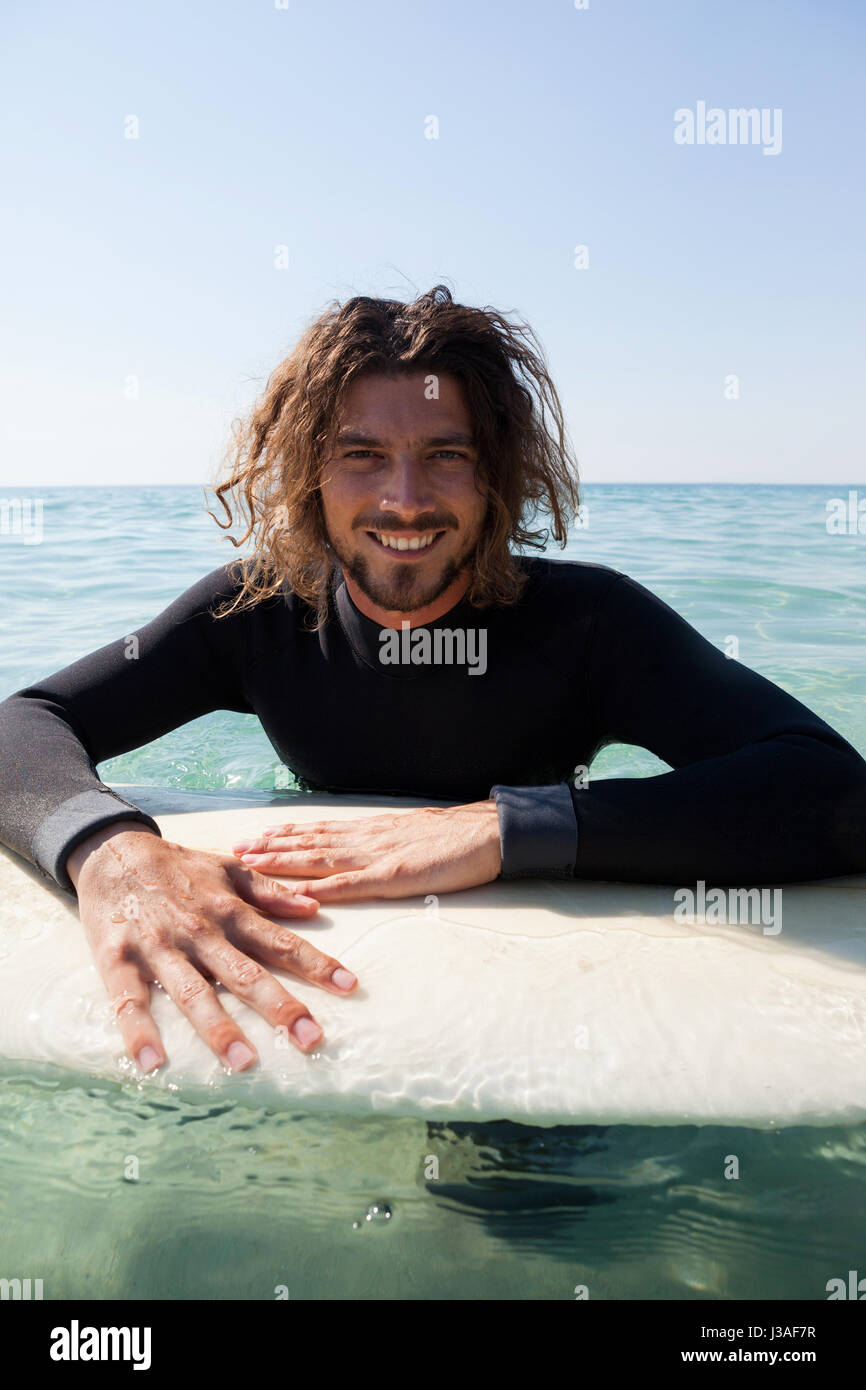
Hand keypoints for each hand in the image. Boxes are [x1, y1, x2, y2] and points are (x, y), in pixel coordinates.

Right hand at [67, 826, 357, 1074]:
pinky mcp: (119, 961)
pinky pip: (129, 1002)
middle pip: (245, 974)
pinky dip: (139, 1032)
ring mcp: (160, 948)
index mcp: (230, 912)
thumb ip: (270, 891)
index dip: (317, 964)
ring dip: (219, 1029)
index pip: (281, 942)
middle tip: (311, 1038)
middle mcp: (201, 933)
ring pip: (194, 994)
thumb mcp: (228, 868)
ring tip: (245, 1063)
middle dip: (280, 1007)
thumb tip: (315, 907)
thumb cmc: (177, 866)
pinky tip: (153, 1062)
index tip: (350, 986)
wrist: (111, 852)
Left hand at [231, 800, 501, 902]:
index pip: (319, 831)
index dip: (284, 835)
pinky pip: (353, 883)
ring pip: (321, 857)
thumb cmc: (456, 839)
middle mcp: (367, 839)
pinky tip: (301, 893)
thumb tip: (364, 852)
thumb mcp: (412, 837)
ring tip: (251, 863)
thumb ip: (386, 845)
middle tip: (235, 850)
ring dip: (283, 861)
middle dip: (270, 847)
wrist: (489, 832)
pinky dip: (324, 888)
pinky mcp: (395, 875)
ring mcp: (378, 856)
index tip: (255, 837)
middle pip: (309, 842)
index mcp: (372, 832)